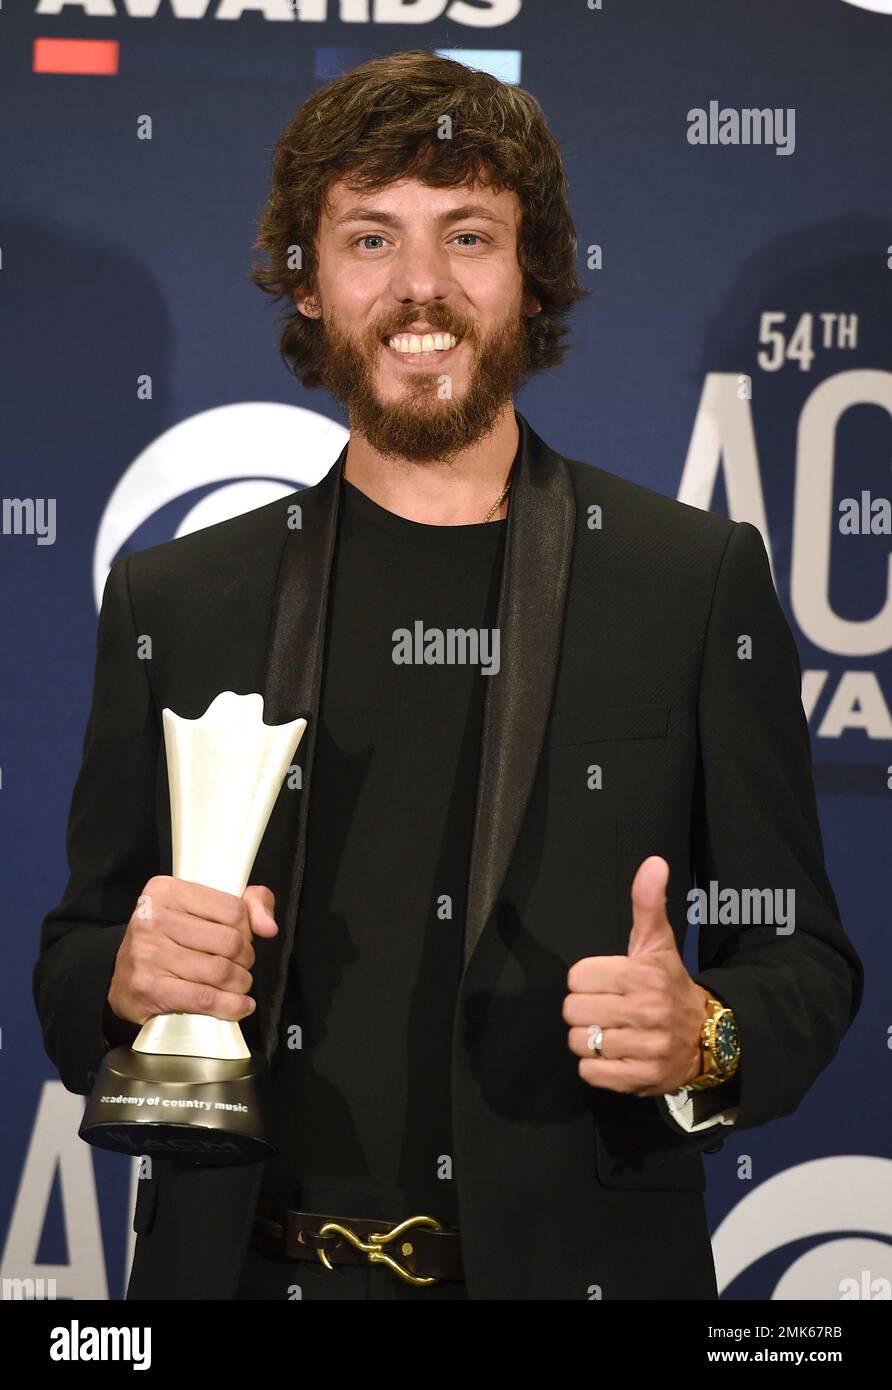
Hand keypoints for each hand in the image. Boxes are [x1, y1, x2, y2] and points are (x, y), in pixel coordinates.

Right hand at [106, 877, 277, 1027]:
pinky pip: (206, 998)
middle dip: (246, 958)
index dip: (248, 929)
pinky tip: (239, 1006)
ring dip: (241, 983)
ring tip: (239, 984)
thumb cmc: (169, 939)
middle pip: (230, 941)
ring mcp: (149, 954)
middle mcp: (154, 918)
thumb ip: (248, 904)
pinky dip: (231, 1006)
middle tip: (241, 964)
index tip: (242, 938)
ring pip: (221, 971)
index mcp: (167, 891)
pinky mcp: (150, 987)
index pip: (233, 909)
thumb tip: (268, 927)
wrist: (121, 977)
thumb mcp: (201, 909)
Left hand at [563, 855, 707, 1096]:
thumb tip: (654, 862)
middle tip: (609, 1008)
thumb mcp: (658, 943)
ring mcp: (645, 1048)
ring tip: (613, 1031)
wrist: (708, 1037)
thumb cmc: (669, 984)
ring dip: (590, 1039)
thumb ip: (648, 903)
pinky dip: (597, 1067)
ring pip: (580, 1042)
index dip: (587, 980)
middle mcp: (646, 1012)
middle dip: (586, 1009)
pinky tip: (617, 1054)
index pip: (576, 977)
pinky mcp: (640, 1079)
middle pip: (573, 1010)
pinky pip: (590, 1073)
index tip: (608, 983)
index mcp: (643, 975)